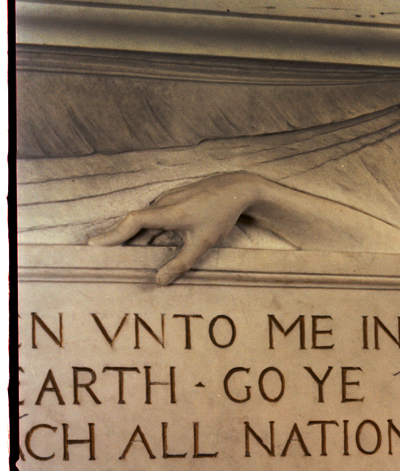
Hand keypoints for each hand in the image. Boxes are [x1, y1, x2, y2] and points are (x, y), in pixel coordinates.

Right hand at [87, 172, 261, 284]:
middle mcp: (162, 204)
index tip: (94, 245)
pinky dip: (145, 232)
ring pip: (144, 221)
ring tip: (115, 254)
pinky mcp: (172, 202)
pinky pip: (153, 218)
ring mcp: (167, 201)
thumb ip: (181, 263)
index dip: (113, 234)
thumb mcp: (203, 243)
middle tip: (97, 254)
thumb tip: (159, 281)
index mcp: (168, 212)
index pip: (133, 222)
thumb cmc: (220, 215)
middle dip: (115, 239)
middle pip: (133, 223)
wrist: (235, 188)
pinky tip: (142, 245)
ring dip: (131, 237)